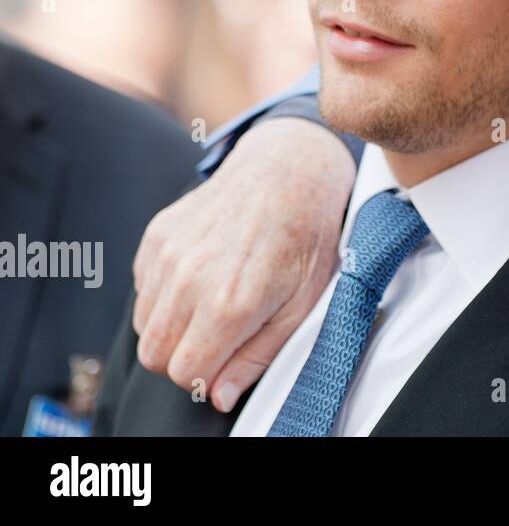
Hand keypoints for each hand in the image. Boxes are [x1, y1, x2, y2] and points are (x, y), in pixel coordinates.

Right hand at [131, 116, 356, 411]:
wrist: (288, 171)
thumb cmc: (305, 239)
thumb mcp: (302, 305)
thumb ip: (258, 356)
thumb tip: (221, 397)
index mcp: (229, 303)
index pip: (185, 373)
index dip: (206, 376)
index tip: (227, 359)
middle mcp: (189, 279)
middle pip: (155, 355)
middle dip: (184, 356)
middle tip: (221, 335)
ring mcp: (167, 254)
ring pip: (144, 324)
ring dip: (173, 326)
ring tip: (215, 300)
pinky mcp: (155, 236)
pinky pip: (143, 289)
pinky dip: (165, 294)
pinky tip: (204, 273)